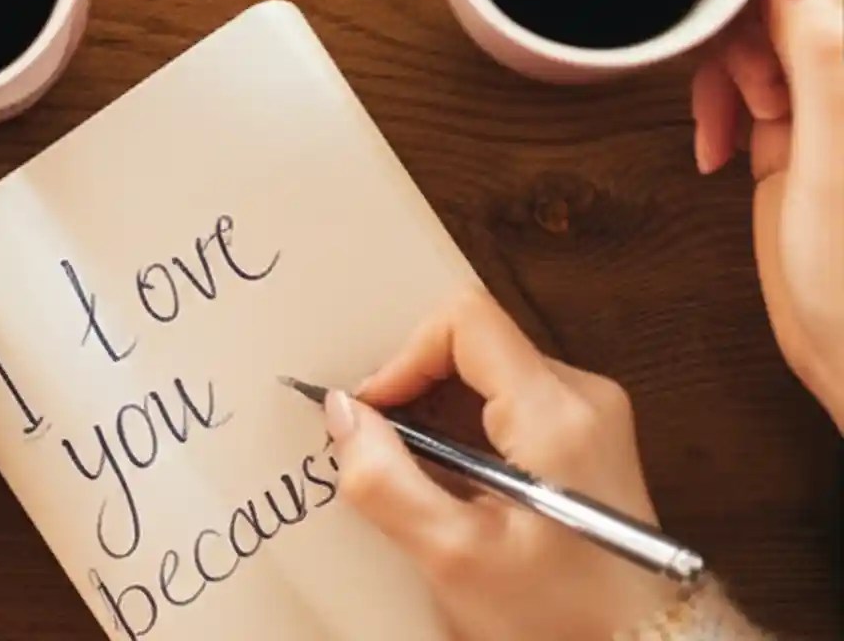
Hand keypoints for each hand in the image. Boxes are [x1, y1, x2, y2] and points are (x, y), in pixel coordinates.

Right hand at [328, 290, 675, 640]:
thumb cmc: (554, 613)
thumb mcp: (453, 556)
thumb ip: (386, 480)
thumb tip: (341, 411)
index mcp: (555, 412)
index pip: (466, 321)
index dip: (405, 356)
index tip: (374, 413)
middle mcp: (582, 393)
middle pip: (474, 344)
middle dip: (415, 387)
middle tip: (385, 451)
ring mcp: (591, 412)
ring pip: (487, 372)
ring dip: (437, 411)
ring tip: (419, 476)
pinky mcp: (589, 434)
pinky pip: (510, 400)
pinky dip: (466, 427)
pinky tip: (456, 483)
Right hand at [693, 0, 843, 431]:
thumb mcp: (829, 160)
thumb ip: (820, 54)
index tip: (715, 8)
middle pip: (782, 12)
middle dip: (739, 43)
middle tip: (744, 100)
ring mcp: (823, 111)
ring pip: (758, 50)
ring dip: (723, 81)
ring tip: (722, 134)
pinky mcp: (793, 141)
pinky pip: (746, 95)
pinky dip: (719, 113)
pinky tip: (713, 151)